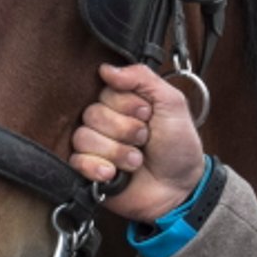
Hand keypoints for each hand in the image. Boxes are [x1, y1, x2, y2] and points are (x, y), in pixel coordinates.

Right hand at [68, 63, 206, 223]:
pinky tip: (114, 174)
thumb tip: (106, 68)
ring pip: (84, 137)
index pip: (105, 91)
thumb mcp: (172, 103)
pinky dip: (98, 168)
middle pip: (92, 114)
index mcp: (123, 102)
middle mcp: (106, 122)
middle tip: (144, 139)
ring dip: (117, 152)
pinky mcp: (89, 170)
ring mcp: (96, 146)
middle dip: (125, 130)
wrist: (180, 188)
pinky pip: (76, 161)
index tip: (147, 114)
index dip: (127, 105)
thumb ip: (143, 78)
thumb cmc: (178, 147)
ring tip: (136, 161)